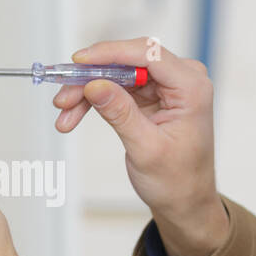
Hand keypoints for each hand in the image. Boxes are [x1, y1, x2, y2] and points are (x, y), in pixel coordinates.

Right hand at [53, 37, 226, 255]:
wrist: (184, 201)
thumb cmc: (178, 181)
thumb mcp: (147, 149)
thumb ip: (121, 114)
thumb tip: (94, 84)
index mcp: (192, 89)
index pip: (149, 54)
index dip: (111, 53)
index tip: (79, 61)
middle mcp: (182, 81)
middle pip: (127, 61)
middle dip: (92, 77)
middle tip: (63, 97)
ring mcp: (165, 87)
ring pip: (115, 73)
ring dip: (86, 91)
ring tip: (64, 113)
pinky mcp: (150, 96)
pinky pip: (114, 87)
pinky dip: (92, 100)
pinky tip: (72, 115)